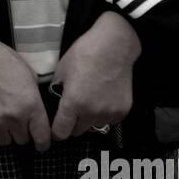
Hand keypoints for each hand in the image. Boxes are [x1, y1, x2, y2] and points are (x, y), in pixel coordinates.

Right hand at [0, 33, 50, 150]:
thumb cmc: (4, 62)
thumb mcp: (29, 76)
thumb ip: (35, 99)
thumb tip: (38, 114)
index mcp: (31, 105)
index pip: (42, 137)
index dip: (43, 143)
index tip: (41, 144)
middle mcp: (14, 118)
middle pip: (22, 141)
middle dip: (22, 133)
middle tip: (17, 121)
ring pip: (5, 142)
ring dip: (6, 134)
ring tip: (2, 119)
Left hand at [50, 11, 140, 141]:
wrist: (114, 46)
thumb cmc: (84, 54)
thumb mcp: (61, 71)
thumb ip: (58, 91)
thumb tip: (56, 102)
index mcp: (73, 104)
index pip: (61, 133)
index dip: (55, 132)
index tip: (56, 127)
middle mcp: (91, 113)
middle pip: (77, 132)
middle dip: (72, 124)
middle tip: (73, 110)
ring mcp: (109, 113)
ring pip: (94, 127)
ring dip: (89, 120)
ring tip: (90, 101)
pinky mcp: (123, 111)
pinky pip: (109, 121)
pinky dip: (104, 115)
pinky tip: (103, 99)